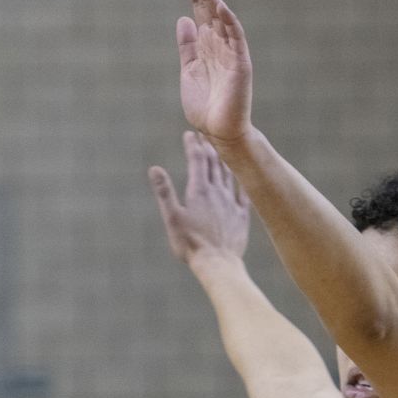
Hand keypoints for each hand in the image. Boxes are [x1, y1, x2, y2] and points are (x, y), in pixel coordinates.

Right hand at [150, 129, 249, 264]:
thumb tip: (154, 169)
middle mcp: (218, 191)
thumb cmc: (191, 245)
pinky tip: (240, 176)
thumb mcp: (172, 219)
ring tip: (220, 149)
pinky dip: (240, 179)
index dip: (192, 144)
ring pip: (229, 173)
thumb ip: (164, 192)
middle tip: (204, 135)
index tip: (189, 133)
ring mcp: (232, 202)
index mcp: (199, 190)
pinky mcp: (241, 215)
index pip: (197, 159)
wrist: (218, 264)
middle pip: (214, 162)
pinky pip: (243, 192)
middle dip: (208, 146)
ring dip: (223, 159)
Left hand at [175, 0, 252, 155]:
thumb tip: (183, 18)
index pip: (199, 7)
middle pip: (209, 4)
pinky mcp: (241, 63)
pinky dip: (228, 21)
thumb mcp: (189, 71)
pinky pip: (235, 37)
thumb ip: (187, 46)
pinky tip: (218, 5)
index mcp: (206, 43)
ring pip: (220, 16)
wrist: (218, 132)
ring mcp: (231, 50)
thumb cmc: (205, 106)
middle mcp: (219, 41)